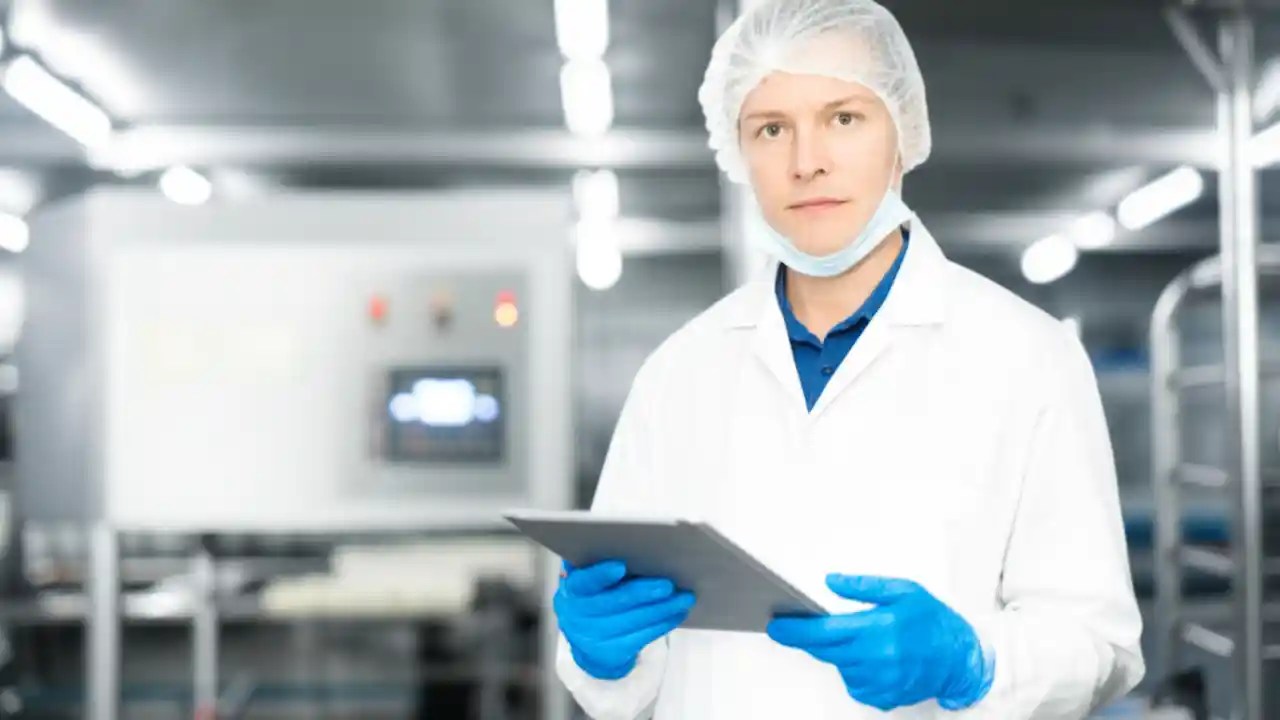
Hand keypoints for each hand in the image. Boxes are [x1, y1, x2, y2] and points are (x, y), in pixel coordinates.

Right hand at [553, 559, 695, 679]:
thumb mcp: (589, 580)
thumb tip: (633, 544)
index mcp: (573, 590)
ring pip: (634, 621)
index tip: (621, 566)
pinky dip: (663, 623)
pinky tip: (677, 613)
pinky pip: (642, 637)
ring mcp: (596, 637)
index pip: (584, 581)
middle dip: (644, 593)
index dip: (601, 575)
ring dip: (662, 608)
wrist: (586, 640)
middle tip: (668, 584)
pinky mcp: (614, 653)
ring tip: (684, 597)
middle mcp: (579, 615)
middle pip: (615, 603)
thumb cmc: (594, 596)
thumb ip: (601, 564)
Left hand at [767, 574, 993, 711]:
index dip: (795, 631)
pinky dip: (856, 670)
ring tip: (866, 639)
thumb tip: (831, 581)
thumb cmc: (935, 622)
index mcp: (878, 629)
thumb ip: (863, 586)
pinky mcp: (883, 697)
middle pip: (825, 651)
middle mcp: (877, 659)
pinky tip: (875, 658)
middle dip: (811, 638)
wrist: (962, 658)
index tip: (776, 626)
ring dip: (841, 653)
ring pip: (840, 667)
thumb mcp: (903, 590)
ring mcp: (880, 682)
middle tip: (809, 625)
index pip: (824, 632)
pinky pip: (854, 684)